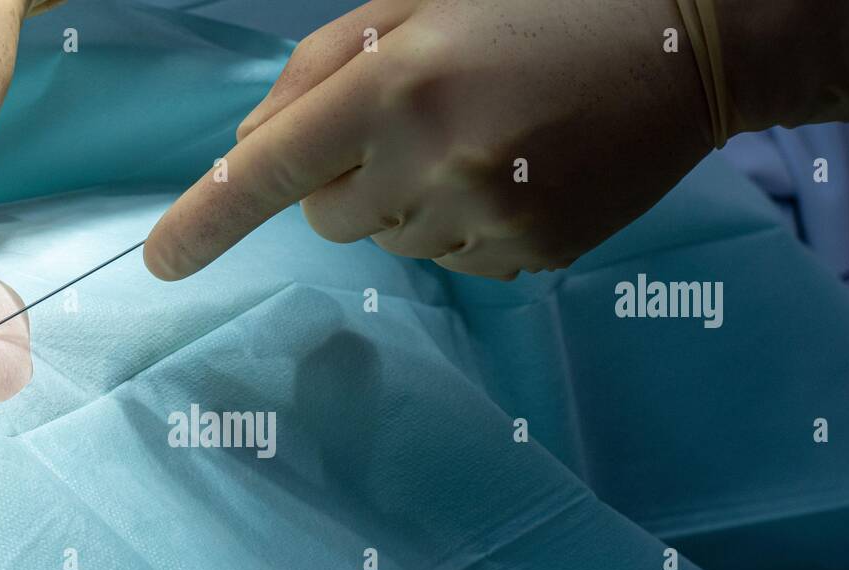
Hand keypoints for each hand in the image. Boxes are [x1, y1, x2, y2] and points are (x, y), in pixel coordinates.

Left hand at [144, 0, 712, 281]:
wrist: (688, 42)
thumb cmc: (538, 2)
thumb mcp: (416, 2)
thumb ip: (319, 71)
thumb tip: (251, 150)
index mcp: (395, 86)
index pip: (270, 171)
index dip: (206, 220)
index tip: (160, 264)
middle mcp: (432, 163)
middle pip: (327, 219)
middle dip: (344, 179)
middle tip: (416, 120)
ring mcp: (486, 220)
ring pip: (388, 243)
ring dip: (405, 200)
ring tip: (482, 136)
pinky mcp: (529, 256)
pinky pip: (449, 263)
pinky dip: (457, 226)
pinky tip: (514, 169)